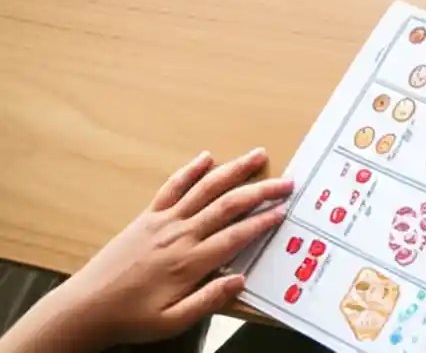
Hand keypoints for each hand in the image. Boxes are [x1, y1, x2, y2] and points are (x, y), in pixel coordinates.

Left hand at [0, 149, 291, 352]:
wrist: (85, 308)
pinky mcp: (147, 217)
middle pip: (228, 205)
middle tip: (287, 181)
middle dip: (261, 191)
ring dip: (233, 171)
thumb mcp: (172, 321)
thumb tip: (239, 280)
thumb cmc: (130, 318)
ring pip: (205, 189)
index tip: (283, 211)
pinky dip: (190, 171)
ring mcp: (162, 222)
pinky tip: (206, 157)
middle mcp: (179, 235)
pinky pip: (172, 188)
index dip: (263, 221)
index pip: (235, 236)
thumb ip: (207, 301)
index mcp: (189, 262)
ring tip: (257, 155)